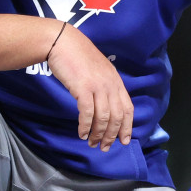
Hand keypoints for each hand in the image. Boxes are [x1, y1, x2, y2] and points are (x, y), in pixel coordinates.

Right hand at [46, 23, 133, 151]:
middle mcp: (111, 85)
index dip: (127, 127)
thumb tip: (105, 105)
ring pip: (103, 118)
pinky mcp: (83, 88)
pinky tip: (82, 133)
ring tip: (92, 143)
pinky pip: (88, 113)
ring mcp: (98, 87)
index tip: (123, 141)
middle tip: (105, 147)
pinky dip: (85, 126)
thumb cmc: (77, 56)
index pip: (128, 108)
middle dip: (112, 135)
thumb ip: (104, 86)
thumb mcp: (98, 70)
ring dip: (98, 134)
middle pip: (117, 117)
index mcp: (116, 81)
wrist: (62, 42)